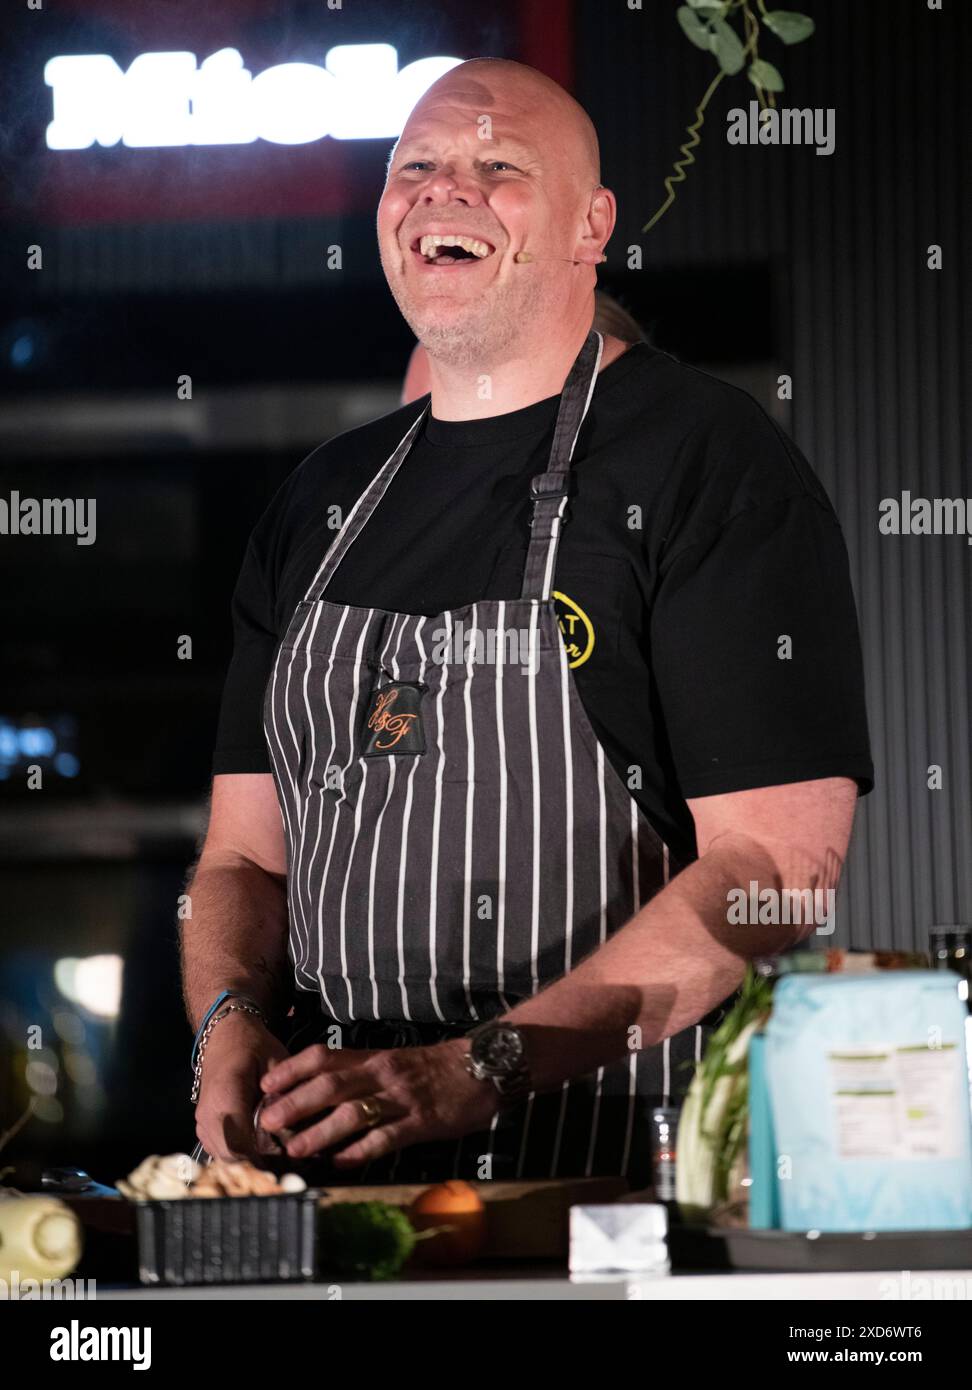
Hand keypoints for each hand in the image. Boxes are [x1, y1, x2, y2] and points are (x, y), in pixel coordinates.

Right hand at [194, 1011, 289, 1160]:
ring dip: (248, 1160)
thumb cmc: (254, 1046)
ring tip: (274, 1152)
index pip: (240, 1144)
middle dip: (259, 1162)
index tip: (288, 1157)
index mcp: (226, 1095)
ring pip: (223, 1158)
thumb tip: (295, 1130)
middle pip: (231, 1157)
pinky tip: (258, 1145)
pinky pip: (218, 1150)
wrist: (227, 1034)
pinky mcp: (203, 1125)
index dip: (264, 1157)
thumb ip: (284, 1095)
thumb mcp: (277, 1063)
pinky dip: (238, 1154)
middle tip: (285, 1157)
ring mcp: (201, 1121)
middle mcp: (208, 1113)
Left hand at [256, 1039, 499, 1168]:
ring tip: (295, 1150)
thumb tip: (318, 1091)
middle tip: (268, 1121)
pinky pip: (386, 1137)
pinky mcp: (421, 1122)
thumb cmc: (433, 1067)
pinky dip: (360, 1150)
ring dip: (320, 1131)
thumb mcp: (392, 1062)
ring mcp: (401, 1099)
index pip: (325, 1056)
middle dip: (296, 1102)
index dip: (293, 1070)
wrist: (481, 1068)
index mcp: (373, 1057)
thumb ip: (360, 1073)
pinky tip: (341, 1163)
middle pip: (332, 1084)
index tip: (266, 1085)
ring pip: (354, 1112)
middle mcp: (382, 1074)